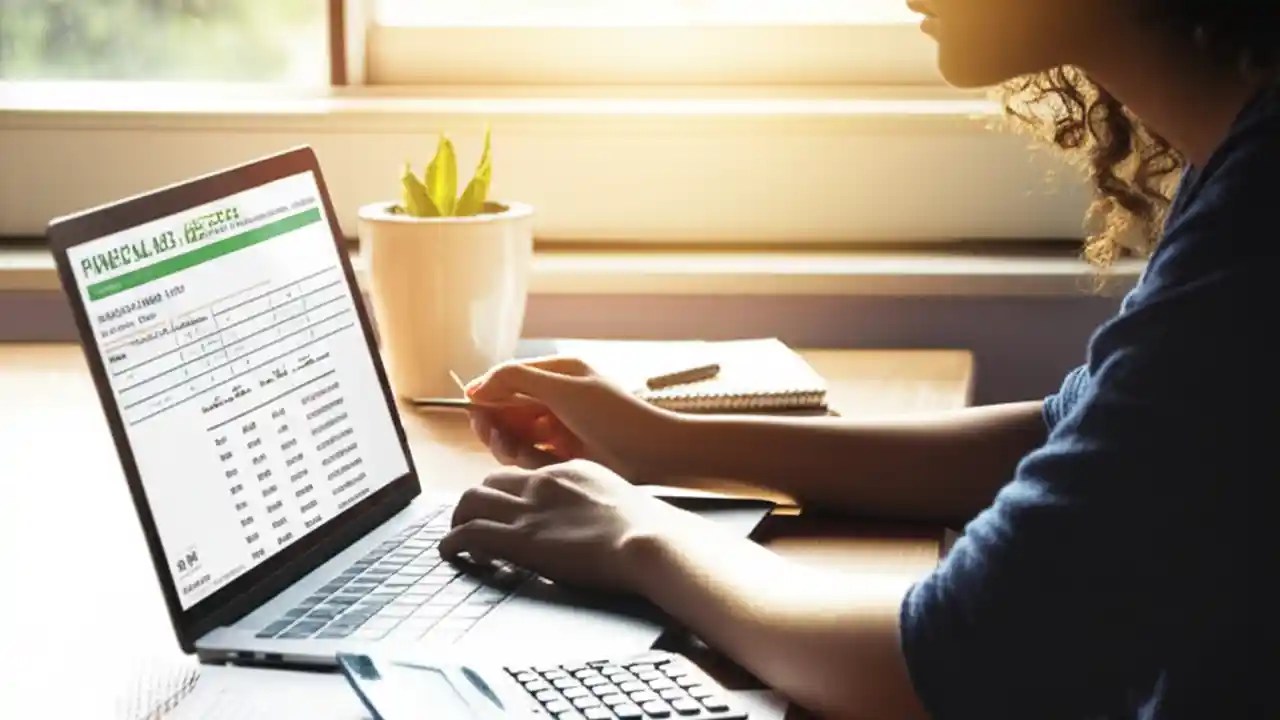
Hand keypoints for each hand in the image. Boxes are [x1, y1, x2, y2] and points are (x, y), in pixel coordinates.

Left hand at [440, 459, 696, 593]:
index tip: (509, 508)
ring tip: (458, 537)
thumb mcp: (618, 499)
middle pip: (490, 482)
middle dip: (479, 502)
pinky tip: (451, 553)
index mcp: (568, 470)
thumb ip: (596, 501)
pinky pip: (468, 533)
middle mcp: (542, 483)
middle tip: (478, 523)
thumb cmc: (647, 528)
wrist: (648, 540)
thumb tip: (593, 517)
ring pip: (470, 501)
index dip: (510, 493)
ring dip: (459, 519)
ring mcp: (528, 510)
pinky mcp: (519, 539)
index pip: (523, 474)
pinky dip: (452, 543)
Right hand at [463, 357, 682, 481]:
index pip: (507, 380)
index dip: (487, 396)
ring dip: (511, 446)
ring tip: (522, 455)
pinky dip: (529, 461)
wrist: (653, 452)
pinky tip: (540, 463)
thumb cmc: (612, 415)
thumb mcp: (562, 388)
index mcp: (557, 373)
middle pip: (506, 411)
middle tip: (500, 441)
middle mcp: (555, 397)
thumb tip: (475, 386)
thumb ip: (516, 380)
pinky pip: (532, 456)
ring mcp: (559, 426)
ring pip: (516, 436)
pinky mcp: (564, 454)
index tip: (476, 413)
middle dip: (497, 427)